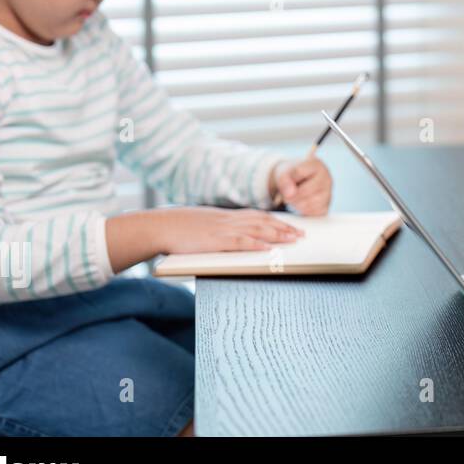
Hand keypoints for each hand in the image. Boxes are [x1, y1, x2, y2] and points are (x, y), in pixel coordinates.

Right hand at [155, 206, 303, 253]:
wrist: (161, 226)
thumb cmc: (180, 228)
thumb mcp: (205, 224)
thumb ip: (221, 228)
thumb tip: (232, 236)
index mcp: (227, 216)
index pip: (259, 215)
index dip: (278, 220)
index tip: (292, 225)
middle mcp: (230, 220)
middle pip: (264, 221)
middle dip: (285, 227)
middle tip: (302, 234)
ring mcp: (224, 229)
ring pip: (257, 229)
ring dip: (278, 234)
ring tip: (294, 239)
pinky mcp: (216, 241)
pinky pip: (240, 242)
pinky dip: (256, 244)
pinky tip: (268, 247)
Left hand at [271, 157, 331, 215]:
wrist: (299, 183)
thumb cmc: (292, 176)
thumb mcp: (284, 173)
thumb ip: (284, 180)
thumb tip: (290, 195)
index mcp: (317, 165)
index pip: (299, 172)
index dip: (288, 180)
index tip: (284, 183)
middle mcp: (327, 178)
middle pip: (306, 190)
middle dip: (292, 195)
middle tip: (285, 196)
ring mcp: (329, 193)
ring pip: (310, 203)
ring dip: (296, 204)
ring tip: (292, 200)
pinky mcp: (327, 206)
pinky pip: (313, 212)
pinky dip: (303, 211)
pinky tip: (300, 205)